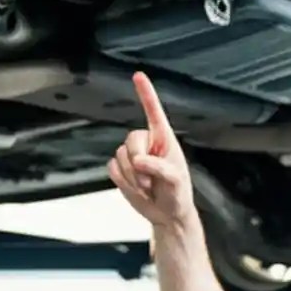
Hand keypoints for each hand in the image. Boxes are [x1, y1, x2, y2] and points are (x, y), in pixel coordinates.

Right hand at [107, 72, 197, 229]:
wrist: (167, 215)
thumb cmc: (177, 194)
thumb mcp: (175, 181)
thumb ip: (159, 168)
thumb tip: (139, 160)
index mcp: (165, 140)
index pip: (154, 113)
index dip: (146, 94)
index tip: (138, 76)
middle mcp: (148, 144)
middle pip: (130, 138)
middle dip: (137, 161)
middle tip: (149, 180)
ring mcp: (133, 156)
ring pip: (120, 156)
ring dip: (132, 176)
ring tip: (148, 187)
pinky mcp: (122, 169)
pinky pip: (112, 169)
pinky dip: (123, 181)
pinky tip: (137, 189)